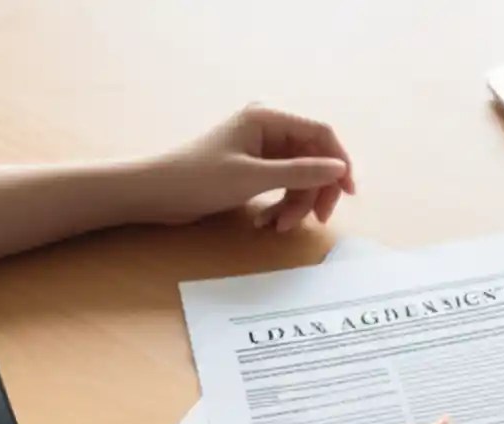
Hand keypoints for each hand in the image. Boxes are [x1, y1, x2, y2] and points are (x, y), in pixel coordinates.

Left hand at [141, 104, 355, 230]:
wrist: (155, 194)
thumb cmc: (199, 178)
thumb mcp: (253, 178)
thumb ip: (300, 173)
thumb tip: (340, 170)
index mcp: (269, 118)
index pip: (321, 134)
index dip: (339, 162)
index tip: (348, 193)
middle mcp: (269, 129)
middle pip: (314, 159)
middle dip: (314, 192)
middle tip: (316, 220)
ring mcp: (262, 150)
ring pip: (300, 178)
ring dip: (294, 205)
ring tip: (278, 227)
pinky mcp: (255, 169)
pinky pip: (283, 186)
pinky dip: (280, 206)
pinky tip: (265, 222)